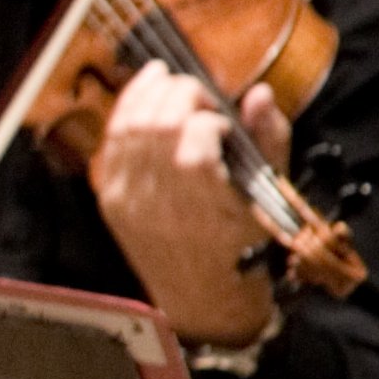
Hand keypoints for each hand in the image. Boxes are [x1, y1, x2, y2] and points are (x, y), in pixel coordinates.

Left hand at [86, 63, 285, 345]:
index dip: (209, 116)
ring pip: (127, 129)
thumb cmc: (245, 249)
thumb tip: (260, 93)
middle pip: (156, 124)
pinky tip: (141, 95)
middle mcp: (158, 201)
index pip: (194, 136)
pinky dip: (122, 115)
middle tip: (198, 91)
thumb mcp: (270, 196)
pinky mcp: (109, 201)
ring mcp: (127, 201)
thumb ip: (270, 140)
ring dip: (146, 94)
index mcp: (204, 203)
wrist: (203, 302)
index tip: (223, 121)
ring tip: (166, 76)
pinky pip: (109, 146)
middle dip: (178, 93)